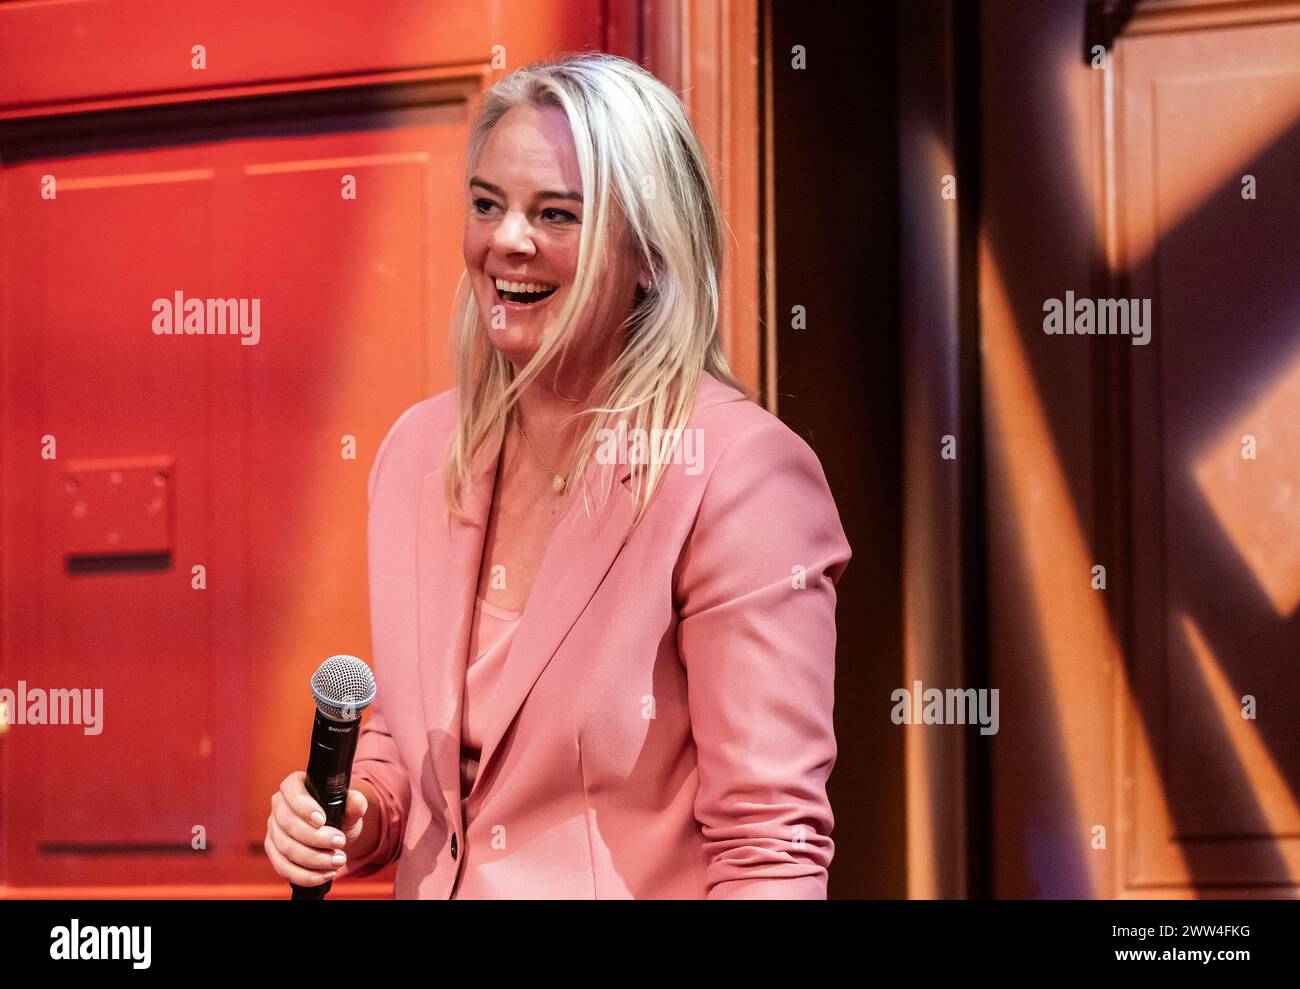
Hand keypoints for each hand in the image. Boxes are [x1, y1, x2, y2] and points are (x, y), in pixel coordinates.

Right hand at [263, 771, 367, 886]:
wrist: (336, 836)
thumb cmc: (340, 816)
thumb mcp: (350, 809)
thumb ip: (355, 803)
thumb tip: (356, 802)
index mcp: (295, 786)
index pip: (292, 791)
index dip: (304, 807)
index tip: (322, 821)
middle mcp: (279, 806)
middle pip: (288, 823)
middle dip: (315, 838)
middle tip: (339, 842)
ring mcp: (274, 830)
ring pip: (286, 848)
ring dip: (313, 859)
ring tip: (337, 860)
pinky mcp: (273, 852)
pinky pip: (283, 867)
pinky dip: (305, 874)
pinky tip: (325, 874)